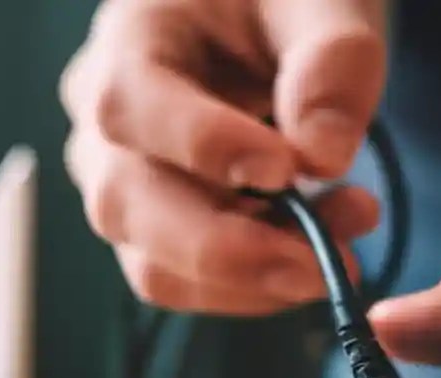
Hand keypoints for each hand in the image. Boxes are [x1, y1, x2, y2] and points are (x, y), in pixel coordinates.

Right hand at [60, 0, 386, 314]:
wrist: (267, 22)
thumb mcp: (321, 0)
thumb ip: (331, 62)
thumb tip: (322, 158)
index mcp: (127, 38)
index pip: (130, 106)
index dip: (204, 148)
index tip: (288, 171)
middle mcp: (100, 117)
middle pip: (127, 205)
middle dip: (231, 249)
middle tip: (325, 263)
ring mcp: (117, 180)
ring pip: (151, 264)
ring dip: (249, 278)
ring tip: (340, 244)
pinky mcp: (150, 226)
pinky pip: (183, 281)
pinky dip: (253, 285)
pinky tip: (313, 248)